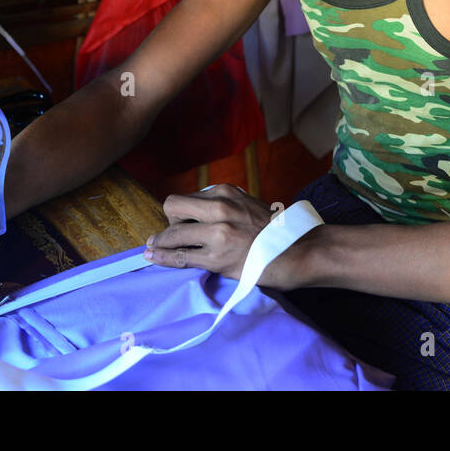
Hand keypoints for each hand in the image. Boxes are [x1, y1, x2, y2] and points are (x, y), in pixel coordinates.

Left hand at [143, 183, 306, 289]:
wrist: (296, 251)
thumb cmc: (272, 230)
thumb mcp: (246, 204)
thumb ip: (222, 206)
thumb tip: (195, 214)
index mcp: (226, 192)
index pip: (187, 197)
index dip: (180, 213)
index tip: (181, 223)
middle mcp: (219, 208)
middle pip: (172, 207)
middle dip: (168, 222)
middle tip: (172, 236)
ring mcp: (218, 233)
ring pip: (173, 234)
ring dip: (160, 243)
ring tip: (153, 249)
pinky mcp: (217, 258)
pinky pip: (180, 257)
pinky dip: (163, 258)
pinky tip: (153, 258)